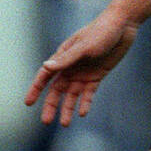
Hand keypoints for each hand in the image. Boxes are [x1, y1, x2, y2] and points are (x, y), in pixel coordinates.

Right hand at [25, 9, 137, 126]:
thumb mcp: (84, 46)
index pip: (45, 76)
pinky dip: (85, 103)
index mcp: (63, 57)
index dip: (35, 89)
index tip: (28, 103)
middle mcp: (71, 67)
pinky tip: (82, 113)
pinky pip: (88, 93)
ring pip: (72, 94)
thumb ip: (66, 58)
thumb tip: (46, 67)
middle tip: (46, 121)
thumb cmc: (101, 31)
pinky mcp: (97, 75)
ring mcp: (83, 72)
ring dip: (68, 108)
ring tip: (65, 124)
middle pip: (57, 90)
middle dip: (51, 105)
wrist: (122, 26)